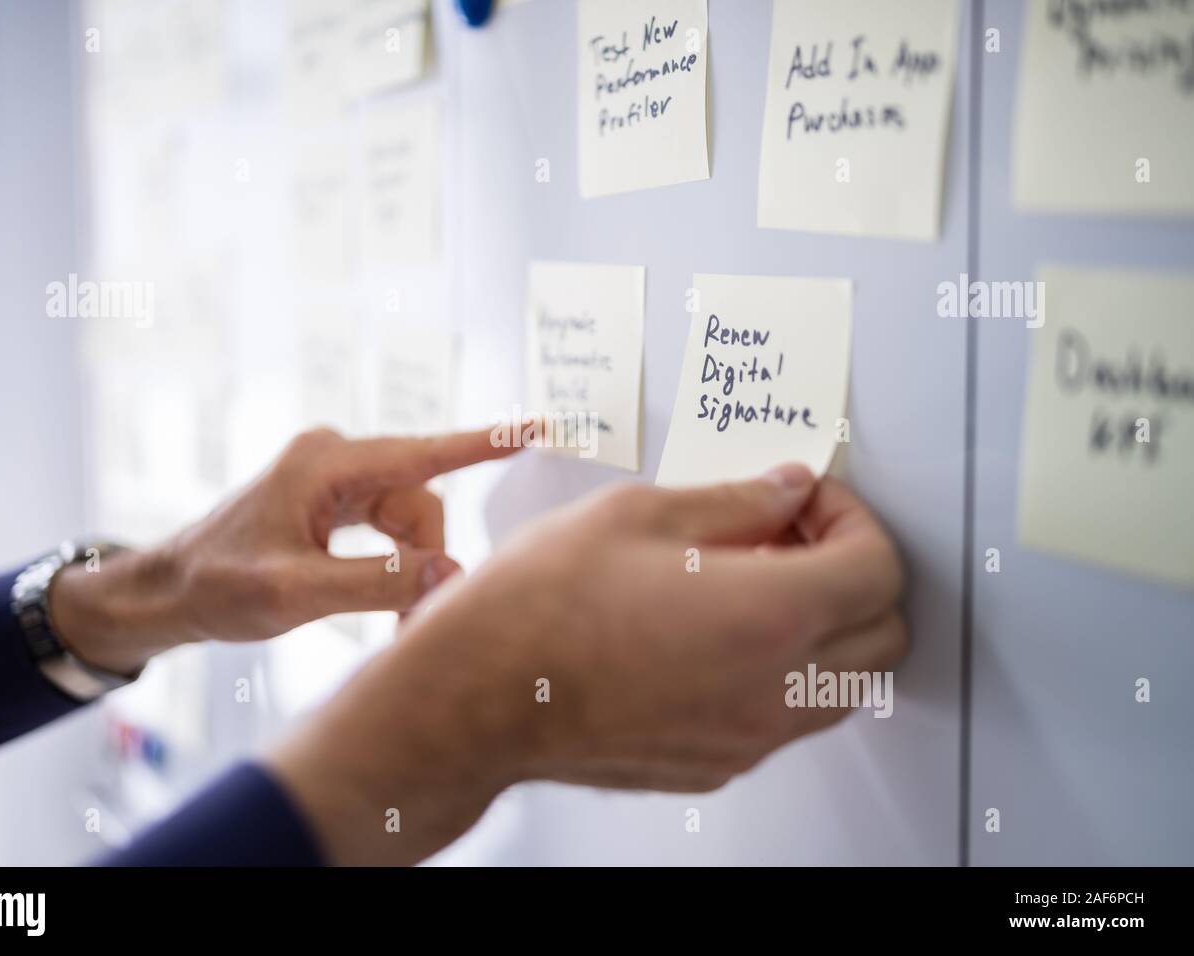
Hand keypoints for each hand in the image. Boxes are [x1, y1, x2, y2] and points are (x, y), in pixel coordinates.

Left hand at [47, 427, 516, 674]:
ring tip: (397, 623)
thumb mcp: (297, 593)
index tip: (536, 427)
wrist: (168, 592)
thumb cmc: (218, 587)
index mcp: (326, 464)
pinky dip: (395, 565)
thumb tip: (452, 573)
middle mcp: (335, 460)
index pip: (423, 454)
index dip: (484, 444)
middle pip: (420, 504)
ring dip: (412, 569)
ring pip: (409, 521)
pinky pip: (388, 527)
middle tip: (413, 623)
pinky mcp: (331, 502)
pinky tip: (389, 600)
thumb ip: (377, 582)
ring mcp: (333, 480)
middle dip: (428, 561)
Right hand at [265, 466, 906, 864]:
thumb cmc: (539, 606)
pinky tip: (717, 635)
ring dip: (824, 627)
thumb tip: (786, 491)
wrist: (475, 698)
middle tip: (792, 537)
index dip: (853, 519)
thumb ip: (735, 500)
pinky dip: (780, 671)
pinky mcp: (715, 763)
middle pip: (882, 634)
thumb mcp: (640, 515)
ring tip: (752, 584)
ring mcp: (747, 737)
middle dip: (854, 573)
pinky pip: (785, 718)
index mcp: (767, 615)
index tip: (810, 502)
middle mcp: (773, 689)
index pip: (877, 567)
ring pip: (843, 685)